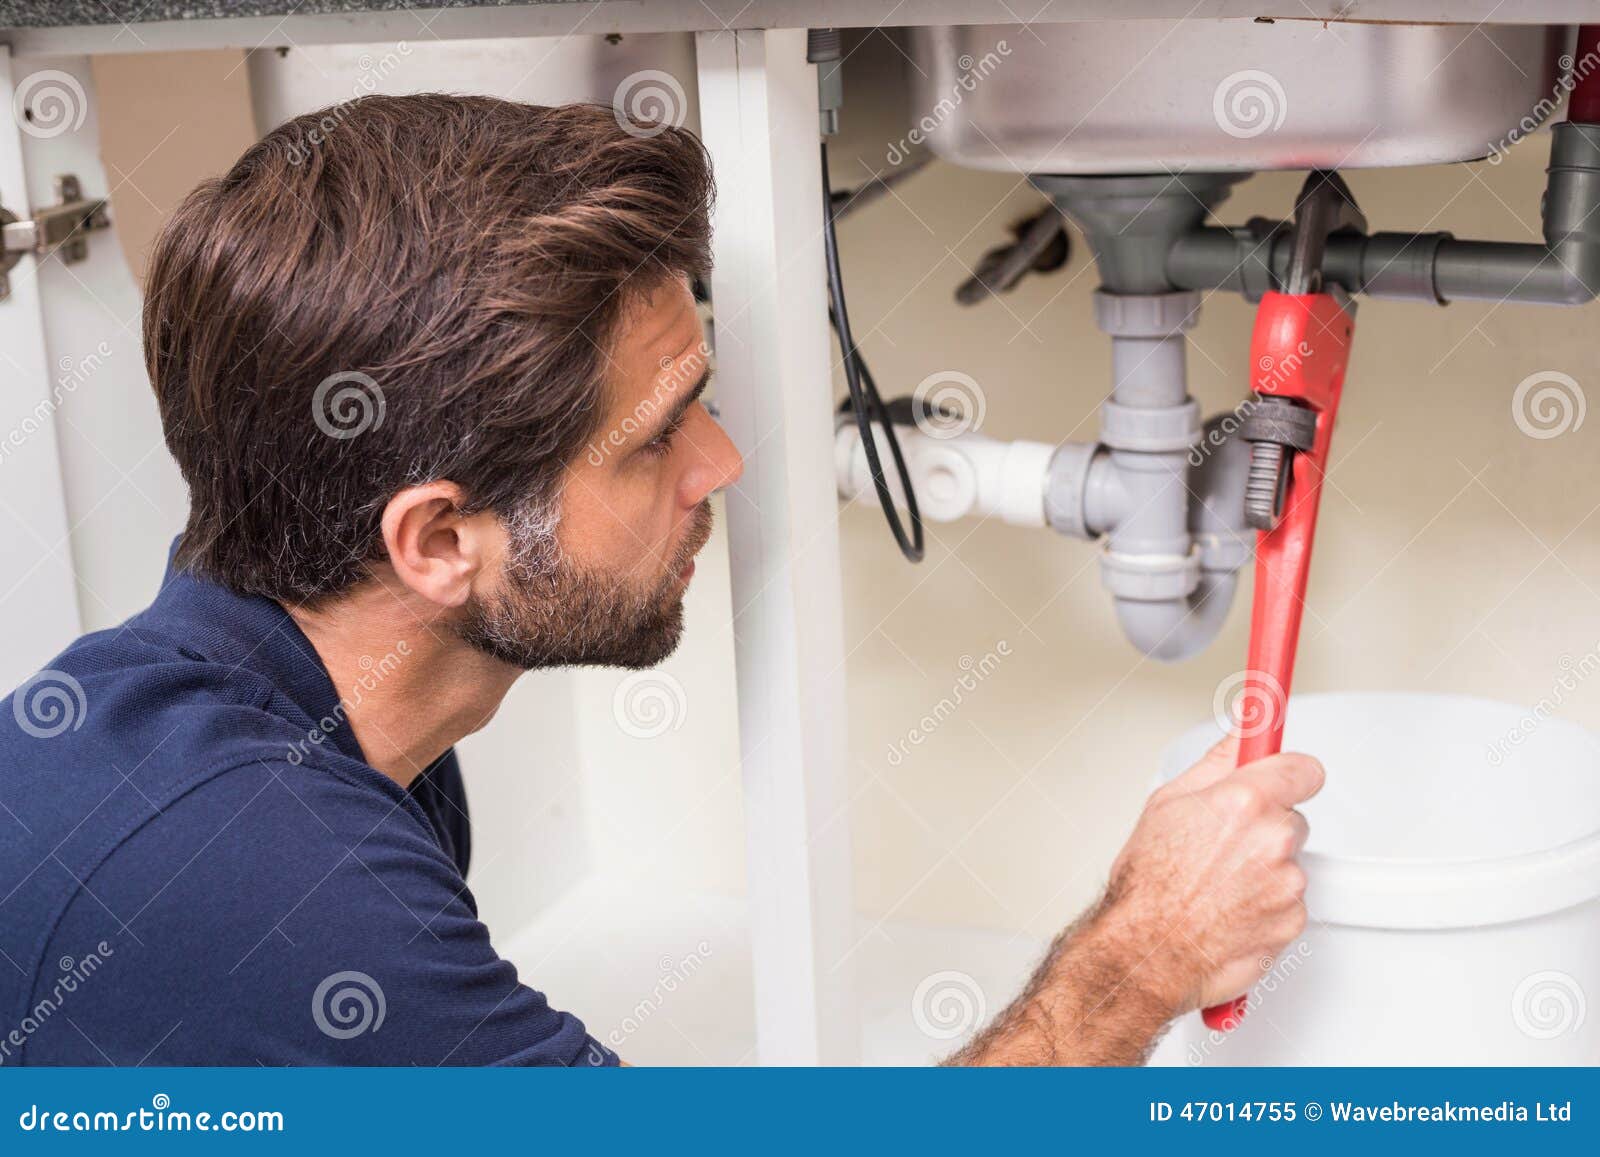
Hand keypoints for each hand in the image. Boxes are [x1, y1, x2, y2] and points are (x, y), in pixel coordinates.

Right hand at [1101, 732, 1323, 1013]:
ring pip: (1288, 860)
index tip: (1282, 772)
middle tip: (1223, 841)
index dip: (1288, 772)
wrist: (1148, 950)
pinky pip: (1289, 900)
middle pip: (1292, 817)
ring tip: (1218, 880)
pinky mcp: (1293, 920)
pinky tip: (1229, 906)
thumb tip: (1239, 730)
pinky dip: (1266, 903)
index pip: (1302, 767)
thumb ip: (1217, 761)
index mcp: (1244, 802)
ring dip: (1264, 867)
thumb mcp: (1168, 803)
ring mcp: (1287, 882)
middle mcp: (1273, 839)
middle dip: (1264, 825)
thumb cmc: (1148, 885)